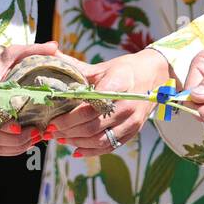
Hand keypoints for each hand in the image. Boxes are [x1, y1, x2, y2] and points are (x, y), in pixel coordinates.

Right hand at [0, 40, 65, 156]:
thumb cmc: (2, 61)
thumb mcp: (16, 51)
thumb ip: (34, 49)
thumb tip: (54, 46)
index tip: (17, 126)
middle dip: (13, 139)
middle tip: (36, 133)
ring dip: (15, 146)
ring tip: (37, 138)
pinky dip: (12, 150)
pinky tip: (29, 143)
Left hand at [49, 48, 172, 157]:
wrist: (154, 76)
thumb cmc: (124, 70)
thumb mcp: (102, 67)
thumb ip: (76, 67)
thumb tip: (51, 53)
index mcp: (118, 84)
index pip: (90, 105)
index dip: (69, 115)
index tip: (52, 117)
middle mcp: (127, 104)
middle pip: (92, 125)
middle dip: (68, 130)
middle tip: (49, 129)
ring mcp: (132, 121)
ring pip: (99, 139)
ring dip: (76, 142)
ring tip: (59, 138)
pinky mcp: (133, 132)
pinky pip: (110, 146)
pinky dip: (91, 151)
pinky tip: (75, 149)